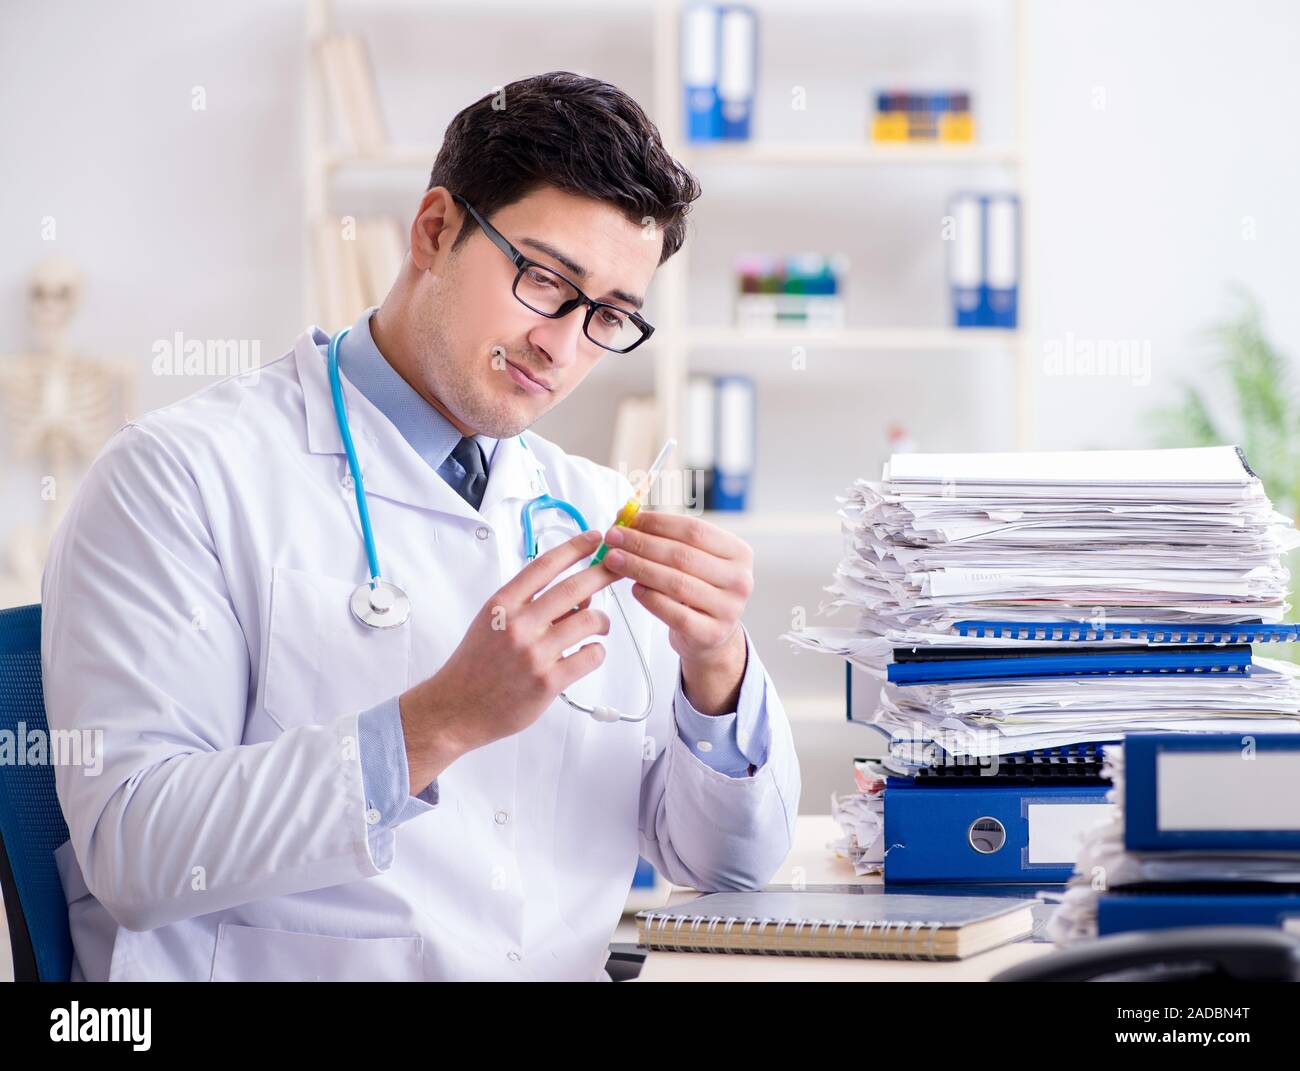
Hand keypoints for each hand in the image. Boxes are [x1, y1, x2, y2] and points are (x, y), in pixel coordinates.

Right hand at [400, 529, 616, 791]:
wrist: (456, 708)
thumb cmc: (476, 664)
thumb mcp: (492, 622)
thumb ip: (528, 604)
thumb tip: (578, 593)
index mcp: (502, 604)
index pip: (545, 566)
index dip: (575, 548)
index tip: (595, 538)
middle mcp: (518, 624)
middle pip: (574, 587)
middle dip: (603, 573)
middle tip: (620, 568)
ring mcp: (534, 654)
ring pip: (590, 621)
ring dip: (602, 621)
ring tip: (599, 627)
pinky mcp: (549, 682)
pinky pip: (591, 656)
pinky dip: (596, 651)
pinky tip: (587, 653)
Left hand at [599, 511, 752, 670]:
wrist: (712, 634)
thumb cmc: (699, 589)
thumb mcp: (694, 560)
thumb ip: (667, 538)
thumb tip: (625, 517)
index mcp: (739, 552)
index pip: (694, 530)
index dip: (657, 523)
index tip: (628, 518)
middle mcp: (739, 580)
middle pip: (683, 555)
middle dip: (642, 543)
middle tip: (613, 537)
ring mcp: (729, 609)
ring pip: (676, 583)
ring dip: (639, 568)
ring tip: (614, 559)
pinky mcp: (711, 633)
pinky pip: (675, 613)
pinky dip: (650, 598)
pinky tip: (634, 588)